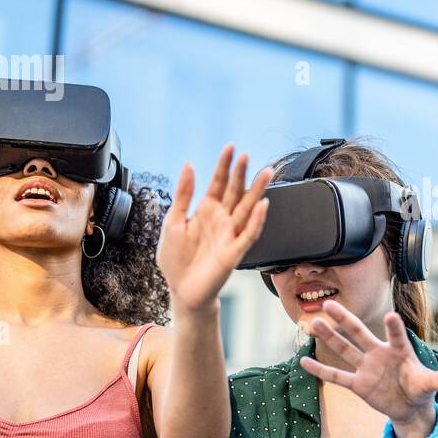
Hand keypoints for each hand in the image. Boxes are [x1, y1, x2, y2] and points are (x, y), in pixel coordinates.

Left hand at [156, 145, 270, 311]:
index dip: (224, 166)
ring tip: (265, 174)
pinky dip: (256, 221)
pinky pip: (248, 234)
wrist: (181, 289)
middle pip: (235, 192)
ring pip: (247, 209)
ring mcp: (230, 235)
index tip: (231, 147)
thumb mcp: (172, 221)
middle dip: (241, 174)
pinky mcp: (234, 252)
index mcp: (206, 210)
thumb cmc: (176, 258)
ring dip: (256, 192)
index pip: (218, 183)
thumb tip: (188, 165)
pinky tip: (262, 206)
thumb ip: (183, 194)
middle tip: (247, 156)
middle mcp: (221, 220)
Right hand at [299, 299, 437, 429]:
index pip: (396, 336)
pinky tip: (303, 361)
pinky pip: (336, 376)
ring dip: (329, 338)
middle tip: (329, 303)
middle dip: (345, 319)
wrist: (409, 406)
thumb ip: (433, 381)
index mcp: (399, 351)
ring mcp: (366, 368)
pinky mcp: (358, 384)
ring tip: (313, 322)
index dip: (394, 327)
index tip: (390, 316)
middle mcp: (379, 354)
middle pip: (359, 333)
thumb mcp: (428, 386)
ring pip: (344, 350)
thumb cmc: (419, 388)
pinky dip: (320, 371)